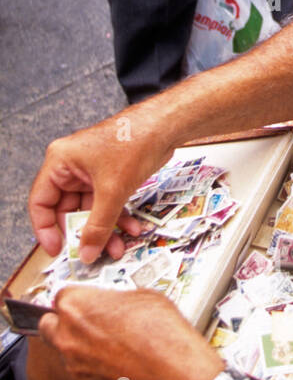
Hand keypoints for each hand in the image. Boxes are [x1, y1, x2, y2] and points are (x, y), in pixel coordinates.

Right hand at [29, 105, 178, 261]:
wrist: (165, 126)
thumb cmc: (135, 141)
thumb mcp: (112, 191)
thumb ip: (98, 226)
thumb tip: (86, 252)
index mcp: (61, 161)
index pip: (40, 202)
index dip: (45, 229)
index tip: (57, 250)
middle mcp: (72, 166)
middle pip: (67, 209)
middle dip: (83, 233)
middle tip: (91, 253)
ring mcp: (91, 171)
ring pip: (90, 209)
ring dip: (104, 229)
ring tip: (118, 247)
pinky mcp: (110, 175)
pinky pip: (107, 203)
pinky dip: (117, 217)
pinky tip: (131, 228)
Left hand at [39, 286, 222, 379]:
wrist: (173, 373)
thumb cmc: (161, 333)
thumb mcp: (142, 296)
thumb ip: (115, 298)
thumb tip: (112, 303)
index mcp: (77, 306)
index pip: (61, 296)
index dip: (78, 298)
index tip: (89, 301)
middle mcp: (67, 335)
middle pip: (50, 324)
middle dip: (65, 322)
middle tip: (89, 321)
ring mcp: (73, 364)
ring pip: (66, 350)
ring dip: (80, 346)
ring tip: (111, 345)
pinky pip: (81, 372)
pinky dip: (93, 367)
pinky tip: (117, 363)